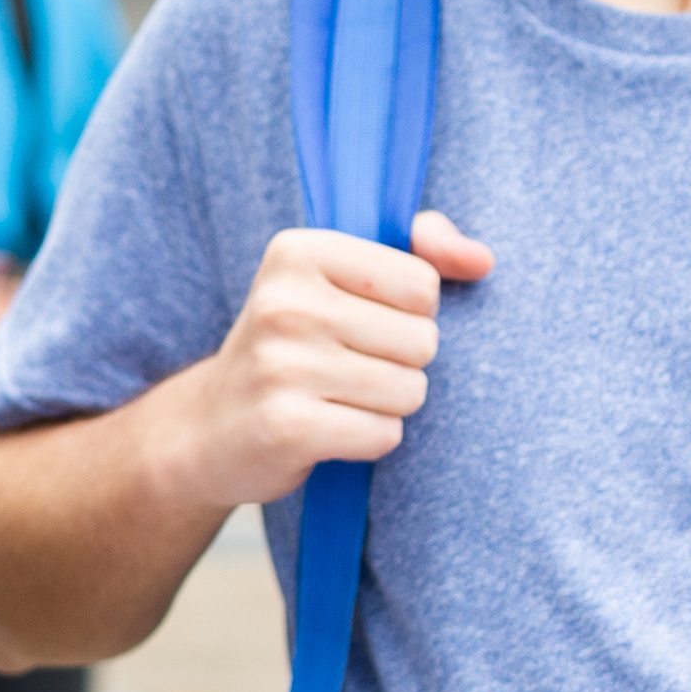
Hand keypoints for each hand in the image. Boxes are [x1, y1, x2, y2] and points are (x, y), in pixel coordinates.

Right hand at [165, 214, 493, 510]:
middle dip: (401, 363)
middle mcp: (284, 303)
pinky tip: (329, 430)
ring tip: (337, 398)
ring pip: (410, 390)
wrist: (208, 428)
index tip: (359, 320)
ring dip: (387, 405)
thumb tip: (482, 260)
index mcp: (298, 252)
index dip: (408, 313)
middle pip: (422, 340)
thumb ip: (420, 251)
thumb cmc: (294, 346)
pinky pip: (385, 434)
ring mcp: (281, 366)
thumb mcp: (342, 279)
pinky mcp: (287, 427)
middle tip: (345, 367)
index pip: (421, 284)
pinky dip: (369, 440)